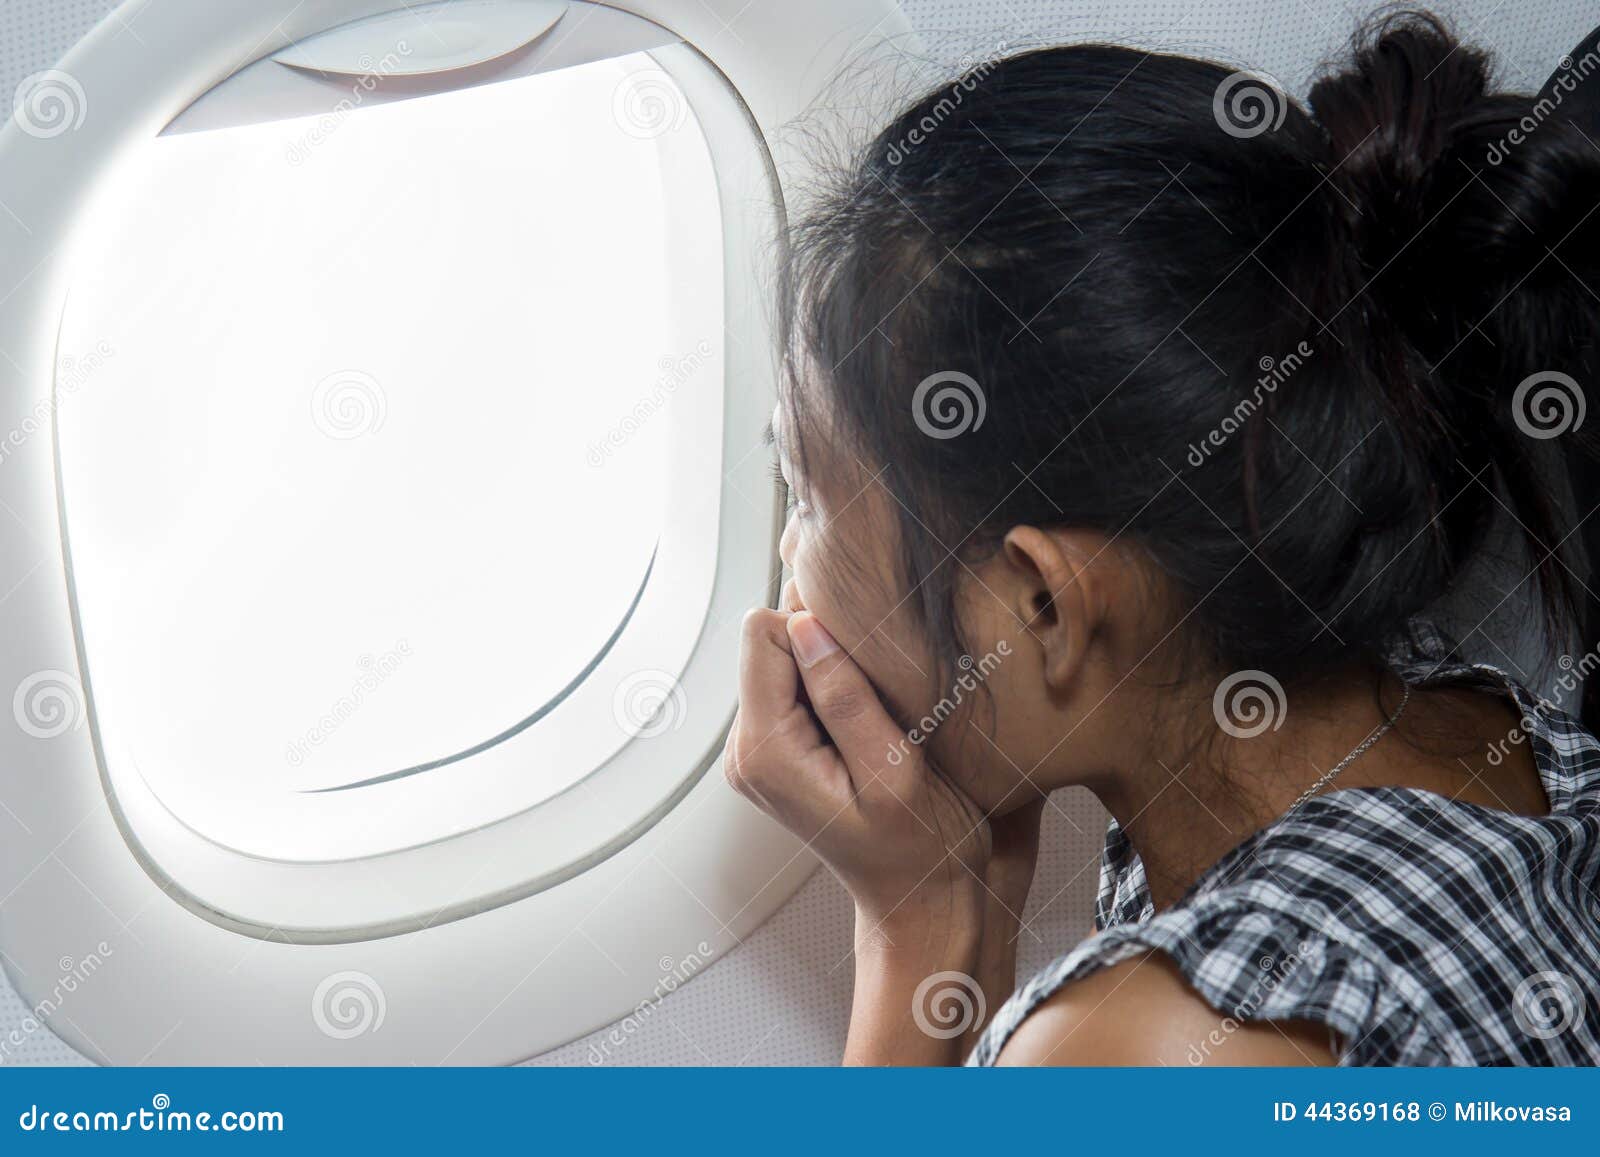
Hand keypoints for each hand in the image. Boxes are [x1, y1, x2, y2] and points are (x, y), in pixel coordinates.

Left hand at [725, 608, 991, 946]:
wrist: (923, 898)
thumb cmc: (921, 845)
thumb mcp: (893, 769)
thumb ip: (844, 697)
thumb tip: (805, 624)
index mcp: (764, 750)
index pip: (764, 634)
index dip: (821, 631)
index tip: (869, 668)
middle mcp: (746, 749)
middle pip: (770, 643)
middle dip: (826, 650)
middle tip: (879, 697)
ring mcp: (760, 751)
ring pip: (785, 660)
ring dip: (835, 671)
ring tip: (878, 717)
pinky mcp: (781, 751)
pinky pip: (797, 686)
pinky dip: (835, 690)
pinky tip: (870, 724)